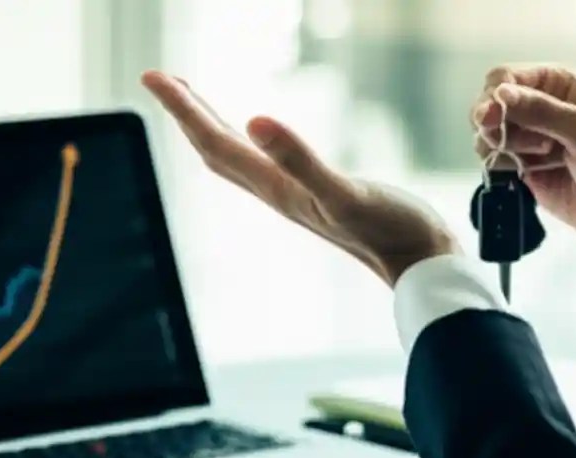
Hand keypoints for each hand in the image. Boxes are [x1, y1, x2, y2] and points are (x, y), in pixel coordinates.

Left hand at [142, 71, 456, 286]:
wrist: (422, 264)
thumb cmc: (390, 230)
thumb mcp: (344, 192)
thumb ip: (300, 159)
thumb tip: (254, 120)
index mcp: (277, 189)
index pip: (216, 144)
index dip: (183, 110)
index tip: (153, 76)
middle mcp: (278, 194)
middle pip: (217, 150)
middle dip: (187, 114)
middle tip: (160, 78)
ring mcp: (296, 197)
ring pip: (238, 159)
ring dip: (212, 127)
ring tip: (195, 101)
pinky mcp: (317, 196)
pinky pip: (267, 163)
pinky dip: (248, 140)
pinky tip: (258, 134)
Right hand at [471, 65, 575, 254]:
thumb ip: (541, 112)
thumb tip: (498, 94)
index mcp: (558, 86)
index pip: (505, 78)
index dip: (493, 96)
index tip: (492, 117)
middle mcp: (541, 109)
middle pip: (489, 106)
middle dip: (494, 125)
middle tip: (520, 144)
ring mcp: (531, 141)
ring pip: (487, 136)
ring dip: (500, 149)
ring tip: (541, 160)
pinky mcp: (526, 171)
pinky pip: (495, 164)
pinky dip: (500, 169)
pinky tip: (525, 174)